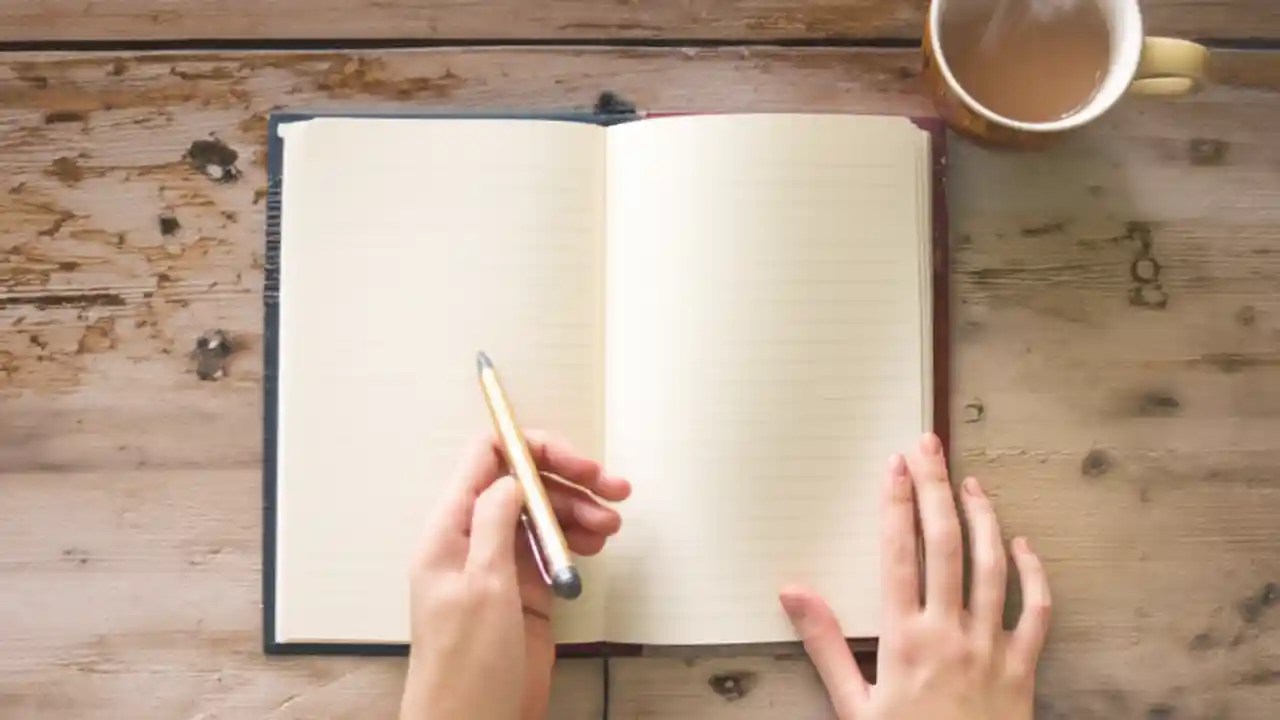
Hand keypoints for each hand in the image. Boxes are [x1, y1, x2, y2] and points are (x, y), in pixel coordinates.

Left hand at [400, 433, 629, 719]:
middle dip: (568, 479)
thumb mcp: (481, 586)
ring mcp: (502, 563)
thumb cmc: (467, 663)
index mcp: (450, 529)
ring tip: (612, 524)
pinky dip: (577, 539)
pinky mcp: (526, 587)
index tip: (576, 460)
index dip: (530, 448)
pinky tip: (598, 544)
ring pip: (543, 514)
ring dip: (580, 510)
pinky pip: (554, 546)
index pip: (486, 459)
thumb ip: (493, 523)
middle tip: (614, 488)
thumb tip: (510, 477)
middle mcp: (475, 538)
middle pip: (523, 483)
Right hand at [780, 433, 1050, 719]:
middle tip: (928, 448)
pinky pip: (1038, 610)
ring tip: (970, 482)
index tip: (894, 467)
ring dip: (983, 517)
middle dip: (936, 488)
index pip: (899, 554)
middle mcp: (951, 633)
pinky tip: (1021, 545)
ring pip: (993, 566)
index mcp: (905, 639)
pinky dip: (1033, 573)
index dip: (896, 504)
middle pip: (946, 544)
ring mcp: (992, 647)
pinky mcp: (1024, 667)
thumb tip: (793, 593)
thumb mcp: (851, 706)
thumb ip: (825, 645)